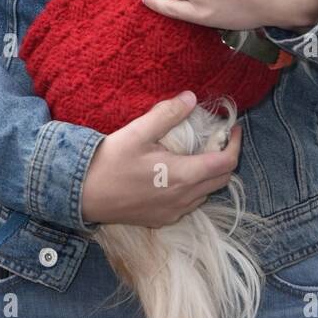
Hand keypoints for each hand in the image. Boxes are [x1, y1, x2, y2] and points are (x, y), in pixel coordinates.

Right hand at [80, 91, 242, 226]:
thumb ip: (168, 114)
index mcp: (183, 176)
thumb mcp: (138, 132)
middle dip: (226, 158)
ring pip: (206, 193)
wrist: (82, 194)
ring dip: (210, 174)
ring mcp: (173, 212)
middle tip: (218, 139)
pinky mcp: (161, 219)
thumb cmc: (109, 162)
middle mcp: (183, 199)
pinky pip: (190, 204)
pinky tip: (178, 174)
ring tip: (199, 154)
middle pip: (221, 179)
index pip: (225, 163)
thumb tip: (192, 97)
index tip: (233, 129)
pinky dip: (195, 188)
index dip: (235, 144)